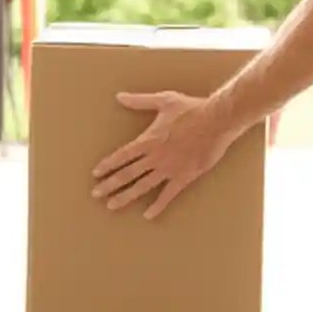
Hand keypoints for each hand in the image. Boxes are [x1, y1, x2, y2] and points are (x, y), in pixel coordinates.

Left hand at [92, 91, 241, 219]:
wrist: (217, 120)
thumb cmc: (192, 109)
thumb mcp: (165, 101)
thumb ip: (140, 101)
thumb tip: (119, 96)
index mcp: (149, 140)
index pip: (122, 156)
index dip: (108, 165)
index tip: (95, 174)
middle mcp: (156, 157)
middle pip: (128, 174)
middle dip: (110, 184)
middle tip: (95, 194)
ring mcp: (170, 168)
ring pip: (143, 186)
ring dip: (126, 196)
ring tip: (111, 205)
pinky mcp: (185, 176)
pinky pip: (168, 194)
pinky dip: (157, 205)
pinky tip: (148, 215)